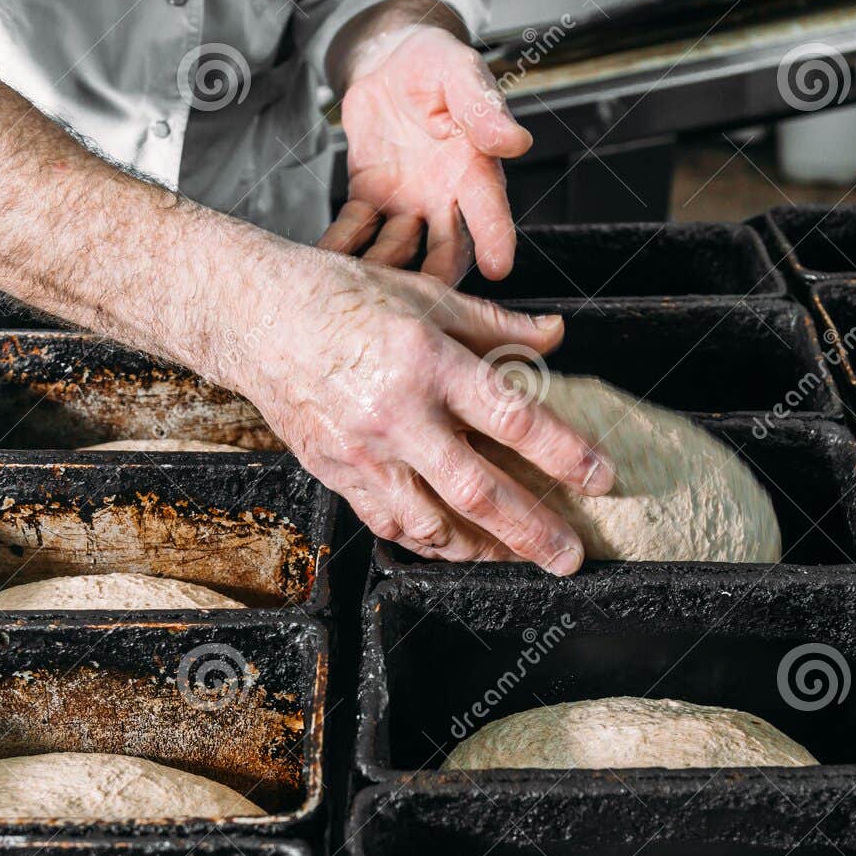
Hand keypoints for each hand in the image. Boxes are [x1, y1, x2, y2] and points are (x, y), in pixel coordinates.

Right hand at [234, 246, 611, 572]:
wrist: (256, 319)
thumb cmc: (342, 298)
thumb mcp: (425, 296)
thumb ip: (495, 326)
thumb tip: (555, 337)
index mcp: (428, 361)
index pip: (513, 416)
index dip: (563, 453)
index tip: (600, 477)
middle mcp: (398, 414)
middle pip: (478, 489)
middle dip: (532, 530)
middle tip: (570, 557)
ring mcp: (364, 452)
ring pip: (432, 522)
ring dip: (481, 549)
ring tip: (518, 559)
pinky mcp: (337, 472)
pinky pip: (389, 523)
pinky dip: (426, 541)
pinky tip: (454, 545)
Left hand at [318, 26, 530, 284]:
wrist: (390, 63)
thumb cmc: (436, 64)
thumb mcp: (460, 72)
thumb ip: (482, 107)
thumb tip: (515, 140)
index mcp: (475, 168)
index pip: (490, 208)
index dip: (496, 237)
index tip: (500, 268)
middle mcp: (445, 197)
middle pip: (445, 247)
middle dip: (436, 275)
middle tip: (425, 300)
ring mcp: (407, 205)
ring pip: (399, 249)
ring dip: (384, 269)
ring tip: (367, 288)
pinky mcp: (369, 202)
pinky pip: (356, 230)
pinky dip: (342, 246)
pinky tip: (326, 262)